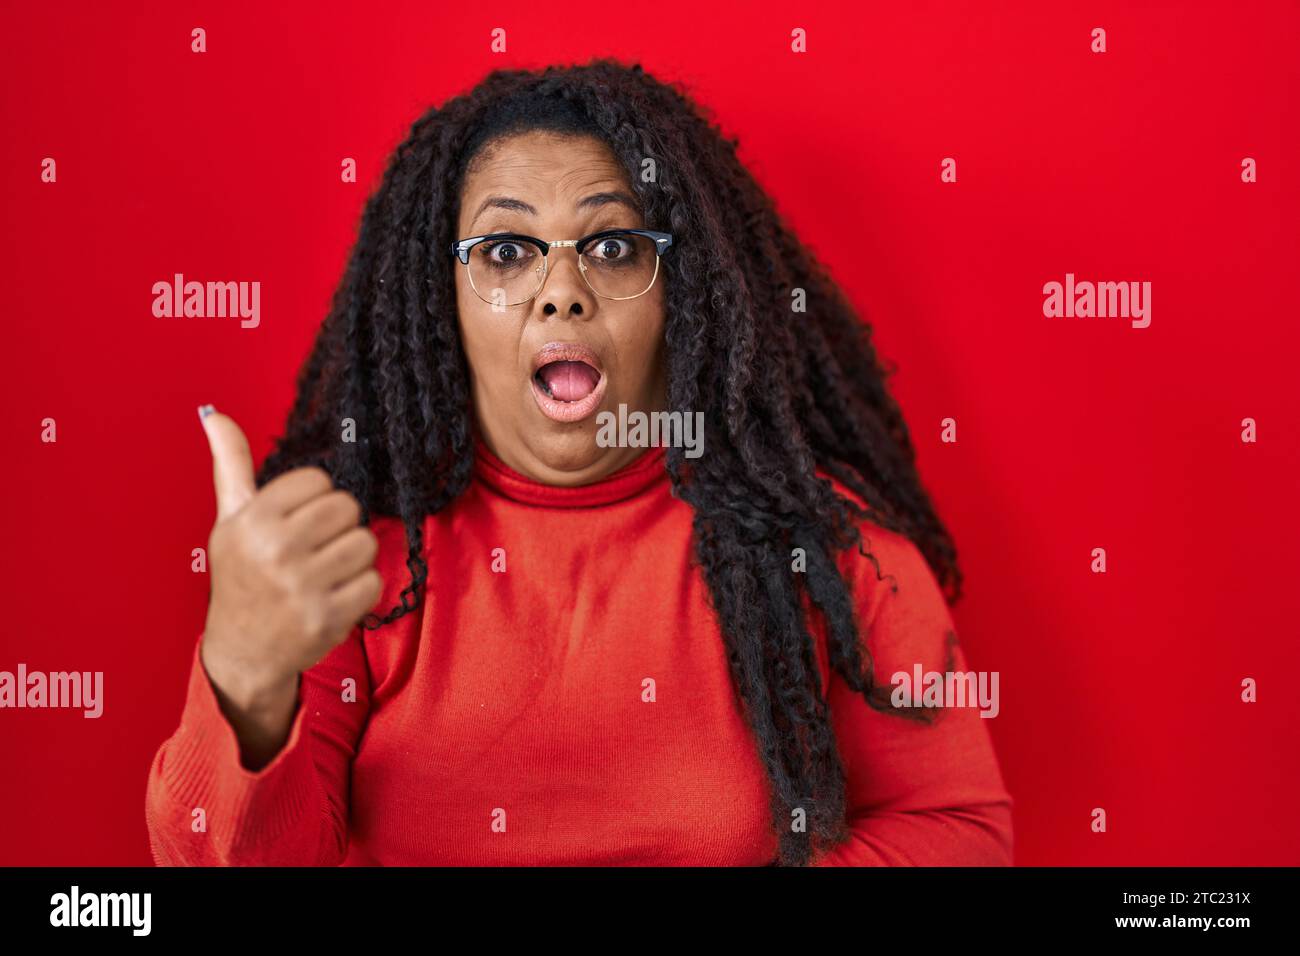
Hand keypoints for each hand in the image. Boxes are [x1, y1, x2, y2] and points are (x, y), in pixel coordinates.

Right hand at [196, 406, 382, 716]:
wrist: (242, 652)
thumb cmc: (240, 577)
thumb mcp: (230, 521)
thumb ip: (232, 466)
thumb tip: (216, 415)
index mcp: (252, 520)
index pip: (318, 480)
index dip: (315, 499)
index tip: (298, 521)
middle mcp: (276, 550)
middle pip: (347, 508)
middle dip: (339, 526)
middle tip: (317, 547)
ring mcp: (302, 586)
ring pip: (366, 542)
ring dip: (353, 558)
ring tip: (326, 572)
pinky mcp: (327, 617)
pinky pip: (373, 581)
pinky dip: (361, 589)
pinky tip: (334, 596)